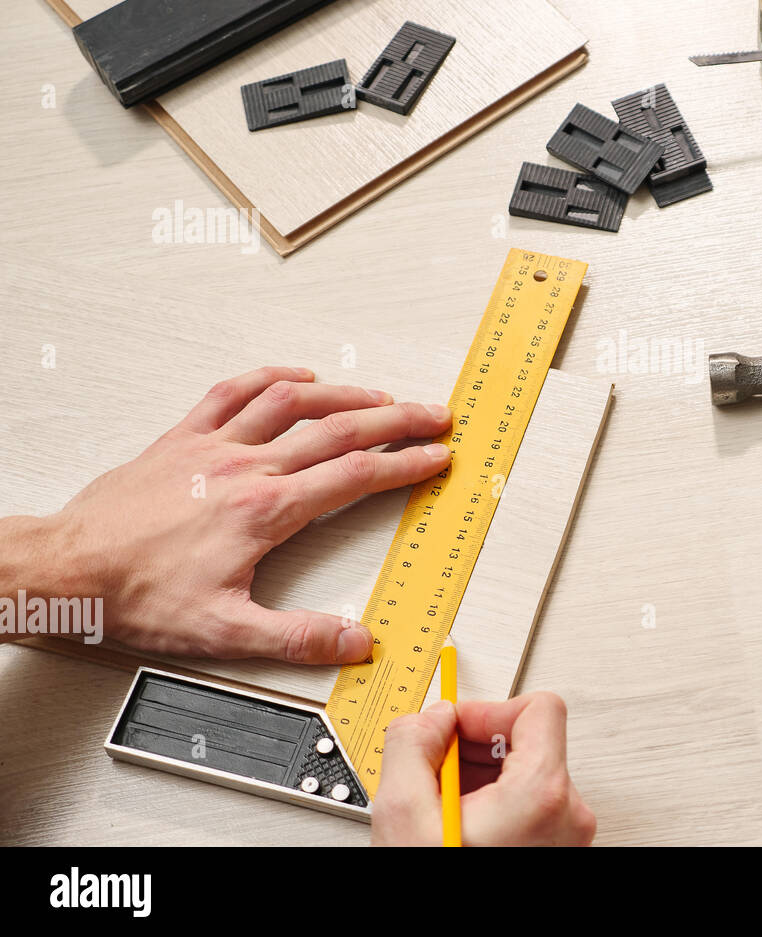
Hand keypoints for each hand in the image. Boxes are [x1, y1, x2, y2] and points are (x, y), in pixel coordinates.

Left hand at [40, 365, 451, 662]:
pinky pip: (233, 392)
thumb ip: (298, 637)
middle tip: (433, 415)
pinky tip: (296, 376)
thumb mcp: (225, 633)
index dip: (405, 465)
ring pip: (293, 402)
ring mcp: (214, 446)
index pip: (354, 477)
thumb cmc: (136, 595)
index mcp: (265, 510)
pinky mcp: (182, 439)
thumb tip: (354, 642)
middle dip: (396, 420)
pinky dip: (271, 377)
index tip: (436, 457)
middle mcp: (245, 468)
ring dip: (345, 394)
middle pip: (338, 430)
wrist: (68, 569)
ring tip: (380, 396)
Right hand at [372, 692, 595, 845]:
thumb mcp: (403, 815)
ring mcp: (566, 837)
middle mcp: (568, 814)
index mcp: (542, 794)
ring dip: (480, 779)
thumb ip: (411, 746)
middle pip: (530, 740)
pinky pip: (528, 806)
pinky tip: (459, 829)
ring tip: (443, 810)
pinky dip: (493, 806)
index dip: (488, 710)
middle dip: (476, 747)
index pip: (539, 707)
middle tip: (435, 770)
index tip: (452, 727)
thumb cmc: (439, 901)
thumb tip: (427, 719)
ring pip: (526, 773)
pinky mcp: (556, 852)